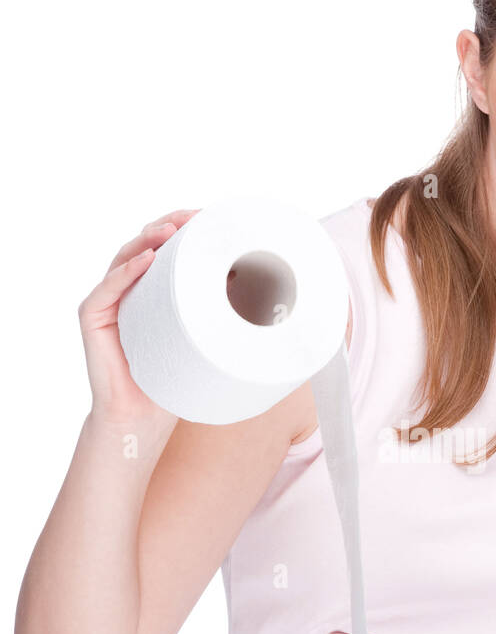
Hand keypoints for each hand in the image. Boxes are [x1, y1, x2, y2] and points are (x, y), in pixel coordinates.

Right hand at [79, 208, 199, 424]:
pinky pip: (106, 289)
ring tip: (172, 232)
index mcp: (154, 289)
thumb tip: (267, 293)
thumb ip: (220, 314)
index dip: (185, 228)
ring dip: (148, 240)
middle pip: (145, 243)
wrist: (143, 416)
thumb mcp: (203, 339)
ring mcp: (108, 300)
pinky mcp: (91, 318)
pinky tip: (146, 260)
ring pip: (125, 257)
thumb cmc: (174, 379)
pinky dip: (126, 272)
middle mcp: (129, 288)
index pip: (167, 248)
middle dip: (170, 224)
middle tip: (195, 217)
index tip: (211, 217)